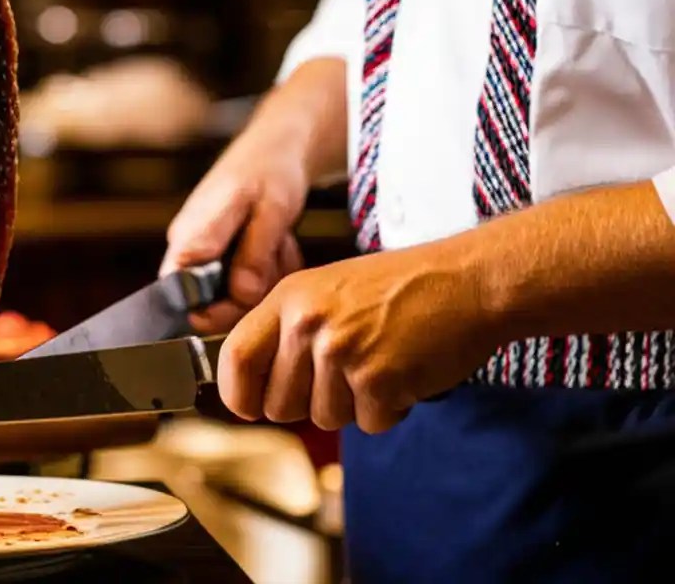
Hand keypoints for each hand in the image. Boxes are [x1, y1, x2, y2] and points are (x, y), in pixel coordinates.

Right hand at [160, 114, 308, 333]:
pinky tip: (274, 245)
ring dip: (264, 278)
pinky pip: (242, 282)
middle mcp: (188, 249)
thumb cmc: (271, 171)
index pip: (180, 294)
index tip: (251, 295)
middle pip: (210, 303)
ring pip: (232, 295)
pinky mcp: (218, 255)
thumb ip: (254, 254)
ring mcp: (203, 253)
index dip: (213, 309)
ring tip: (277, 243)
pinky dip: (266, 271)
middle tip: (275, 255)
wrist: (274, 149)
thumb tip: (241, 294)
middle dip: (250, 291)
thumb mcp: (272, 209)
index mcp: (190, 236)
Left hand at [217, 242, 499, 432]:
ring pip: (323, 417)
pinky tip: (405, 372)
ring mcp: (342, 352)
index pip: (235, 358)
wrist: (469, 280)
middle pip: (278, 404)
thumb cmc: (402, 288)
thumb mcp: (328, 290)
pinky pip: (368, 423)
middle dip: (310, 404)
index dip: (238, 393)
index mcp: (290, 298)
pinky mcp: (378, 379)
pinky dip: (390, 409)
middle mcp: (308, 323)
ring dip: (355, 405)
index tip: (249, 407)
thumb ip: (289, 331)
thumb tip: (253, 387)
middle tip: (347, 374)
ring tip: (382, 362)